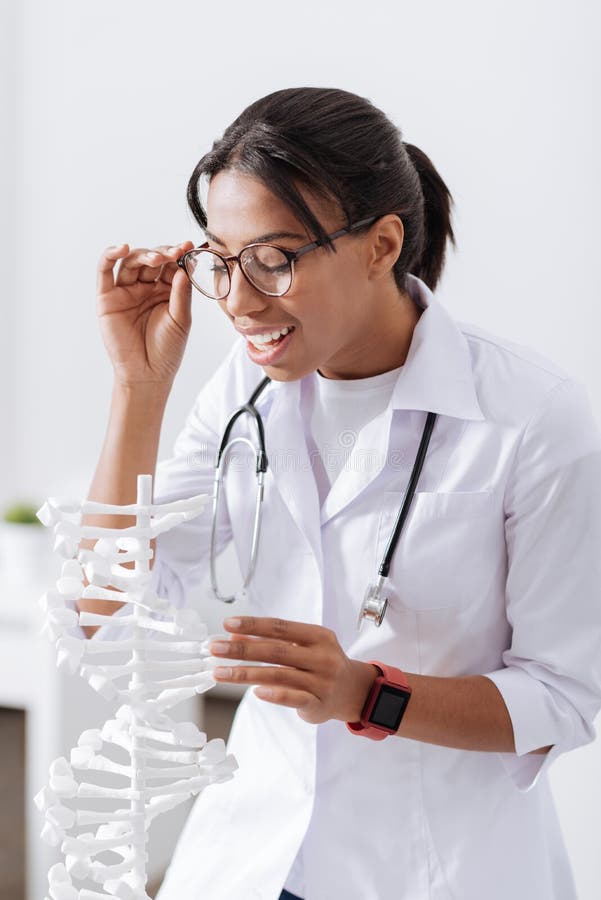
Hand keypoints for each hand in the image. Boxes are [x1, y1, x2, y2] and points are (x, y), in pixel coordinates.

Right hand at [96, 241, 195, 386]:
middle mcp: (145, 287)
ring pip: (131, 262)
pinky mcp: (107, 297)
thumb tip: (183, 268)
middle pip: (151, 259)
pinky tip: (122, 248)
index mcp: (165, 291)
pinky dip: (110, 255)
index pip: (170, 265)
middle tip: (175, 253)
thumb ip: (181, 294)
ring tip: (157, 258)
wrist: (148, 373)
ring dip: (144, 254)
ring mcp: (125, 290)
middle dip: (163, 253)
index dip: (178, 255)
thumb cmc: (167, 349)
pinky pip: (105, 270)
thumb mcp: (181, 319)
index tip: (188, 247)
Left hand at [209, 616, 377, 724]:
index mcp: (318, 636)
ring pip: (278, 675)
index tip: (227, 624)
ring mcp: (322, 682)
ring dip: (245, 674)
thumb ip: (272, 641)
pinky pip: (294, 699)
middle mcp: (322, 657)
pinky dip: (274, 695)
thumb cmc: (321, 663)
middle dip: (242, 649)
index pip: (280, 627)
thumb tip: (234, 636)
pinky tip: (255, 692)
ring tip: (219, 672)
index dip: (253, 625)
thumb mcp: (302, 646)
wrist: (353, 691)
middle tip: (215, 648)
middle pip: (276, 651)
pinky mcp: (319, 705)